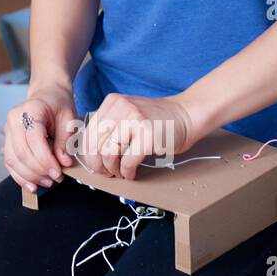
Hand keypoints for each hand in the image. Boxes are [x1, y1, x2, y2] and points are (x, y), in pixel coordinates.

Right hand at [4, 82, 82, 193]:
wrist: (46, 94)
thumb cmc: (58, 105)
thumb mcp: (68, 118)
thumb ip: (65, 140)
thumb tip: (64, 163)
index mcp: (30, 110)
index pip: (33, 140)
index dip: (45, 160)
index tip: (59, 172)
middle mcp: (13, 120)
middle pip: (21, 153)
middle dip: (39, 171)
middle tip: (56, 179)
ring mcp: (7, 131)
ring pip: (13, 160)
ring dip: (30, 176)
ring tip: (47, 182)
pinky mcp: (7, 141)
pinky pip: (9, 163)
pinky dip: (20, 177)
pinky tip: (32, 186)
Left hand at [78, 93, 198, 180]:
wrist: (187, 114)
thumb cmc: (158, 119)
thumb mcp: (127, 113)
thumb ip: (110, 124)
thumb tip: (91, 150)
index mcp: (112, 102)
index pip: (88, 132)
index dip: (88, 154)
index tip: (95, 165)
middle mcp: (120, 108)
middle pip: (95, 144)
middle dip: (98, 165)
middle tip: (106, 173)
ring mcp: (134, 120)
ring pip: (108, 153)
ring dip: (112, 169)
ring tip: (119, 173)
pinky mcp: (148, 135)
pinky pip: (127, 161)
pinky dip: (126, 172)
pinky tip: (130, 173)